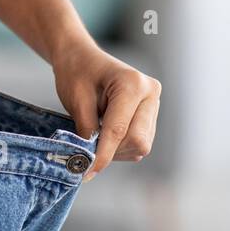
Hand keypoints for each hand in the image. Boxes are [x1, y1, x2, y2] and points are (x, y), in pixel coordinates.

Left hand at [53, 43, 160, 179]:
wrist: (81, 57)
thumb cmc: (76, 72)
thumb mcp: (76, 101)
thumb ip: (86, 131)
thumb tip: (89, 162)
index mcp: (133, 84)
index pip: (118, 129)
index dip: (102, 155)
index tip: (86, 173)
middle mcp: (150, 93)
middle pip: (136, 140)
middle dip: (111, 152)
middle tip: (86, 150)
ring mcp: (154, 104)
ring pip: (141, 145)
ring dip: (116, 150)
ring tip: (95, 135)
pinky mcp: (151, 115)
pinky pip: (140, 142)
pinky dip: (121, 146)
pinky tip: (105, 134)